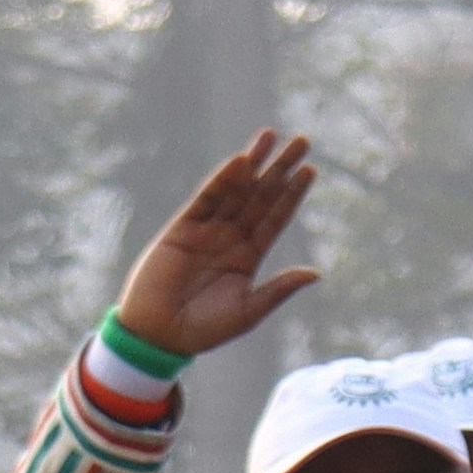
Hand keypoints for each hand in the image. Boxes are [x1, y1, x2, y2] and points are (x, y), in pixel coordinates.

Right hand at [114, 129, 323, 362]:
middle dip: (279, 169)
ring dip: (253, 163)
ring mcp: (206, 231)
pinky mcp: (182, 229)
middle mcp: (230, 239)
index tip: (309, 170)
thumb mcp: (247, 311)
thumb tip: (315, 273)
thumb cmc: (203, 331)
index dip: (292, 194)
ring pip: (236, 190)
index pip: (275, 218)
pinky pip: (206, 199)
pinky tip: (240, 162)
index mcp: (248, 257)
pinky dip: (222, 180)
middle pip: (261, 196)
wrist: (157, 336)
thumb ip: (279, 290)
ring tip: (271, 136)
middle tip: (302, 141)